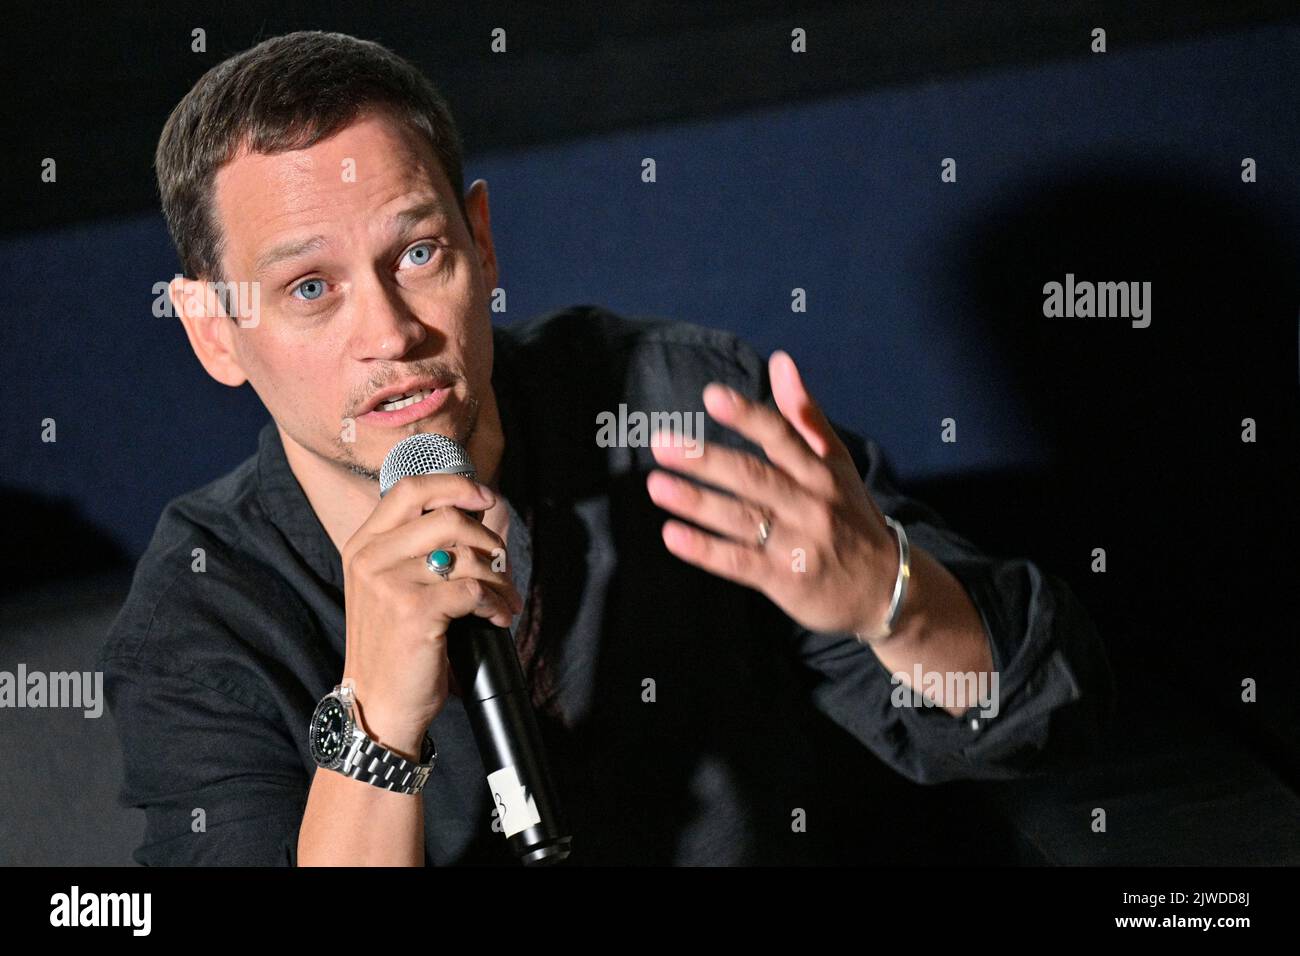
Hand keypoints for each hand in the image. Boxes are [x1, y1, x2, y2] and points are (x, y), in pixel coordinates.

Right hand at [340, 474, 524, 754]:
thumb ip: (419, 549)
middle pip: (447, 517)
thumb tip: (478, 513)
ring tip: (505, 600)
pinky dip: (495, 604)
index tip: (486, 499)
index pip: (411, 489)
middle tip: (501, 568)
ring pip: (467, 555)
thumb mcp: (392, 586)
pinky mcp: (414, 611)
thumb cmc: (395, 645)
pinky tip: (497, 619)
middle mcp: (371, 558)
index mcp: (364, 545)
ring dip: (499, 579)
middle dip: (488, 540)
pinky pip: (474, 590)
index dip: (455, 486)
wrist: (378, 704)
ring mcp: (390, 583)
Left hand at [647, 350, 897, 639]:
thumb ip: (803, 414)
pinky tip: (673, 536)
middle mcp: (810, 504)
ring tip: (657, 485)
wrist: (886, 586)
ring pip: (742, 519)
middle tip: (662, 443)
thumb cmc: (850, 515)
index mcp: (820, 471)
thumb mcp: (835, 462)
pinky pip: (740, 563)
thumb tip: (780, 361)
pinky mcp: (785, 581)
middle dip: (707, 460)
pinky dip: (706, 550)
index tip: (711, 397)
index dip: (747, 416)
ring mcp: (797, 544)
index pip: (781, 437)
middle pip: (754, 477)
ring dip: (698, 502)